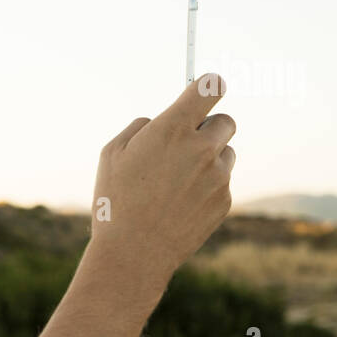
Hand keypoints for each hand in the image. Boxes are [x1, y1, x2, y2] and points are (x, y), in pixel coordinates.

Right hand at [88, 72, 235, 288]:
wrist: (134, 252)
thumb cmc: (115, 201)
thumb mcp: (111, 154)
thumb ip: (141, 128)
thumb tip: (160, 122)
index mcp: (172, 129)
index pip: (209, 88)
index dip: (209, 85)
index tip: (207, 88)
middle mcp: (201, 148)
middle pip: (226, 120)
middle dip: (209, 127)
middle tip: (187, 142)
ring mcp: (217, 176)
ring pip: (225, 153)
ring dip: (209, 158)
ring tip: (177, 181)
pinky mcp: (224, 200)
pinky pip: (221, 182)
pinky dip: (206, 187)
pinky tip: (179, 204)